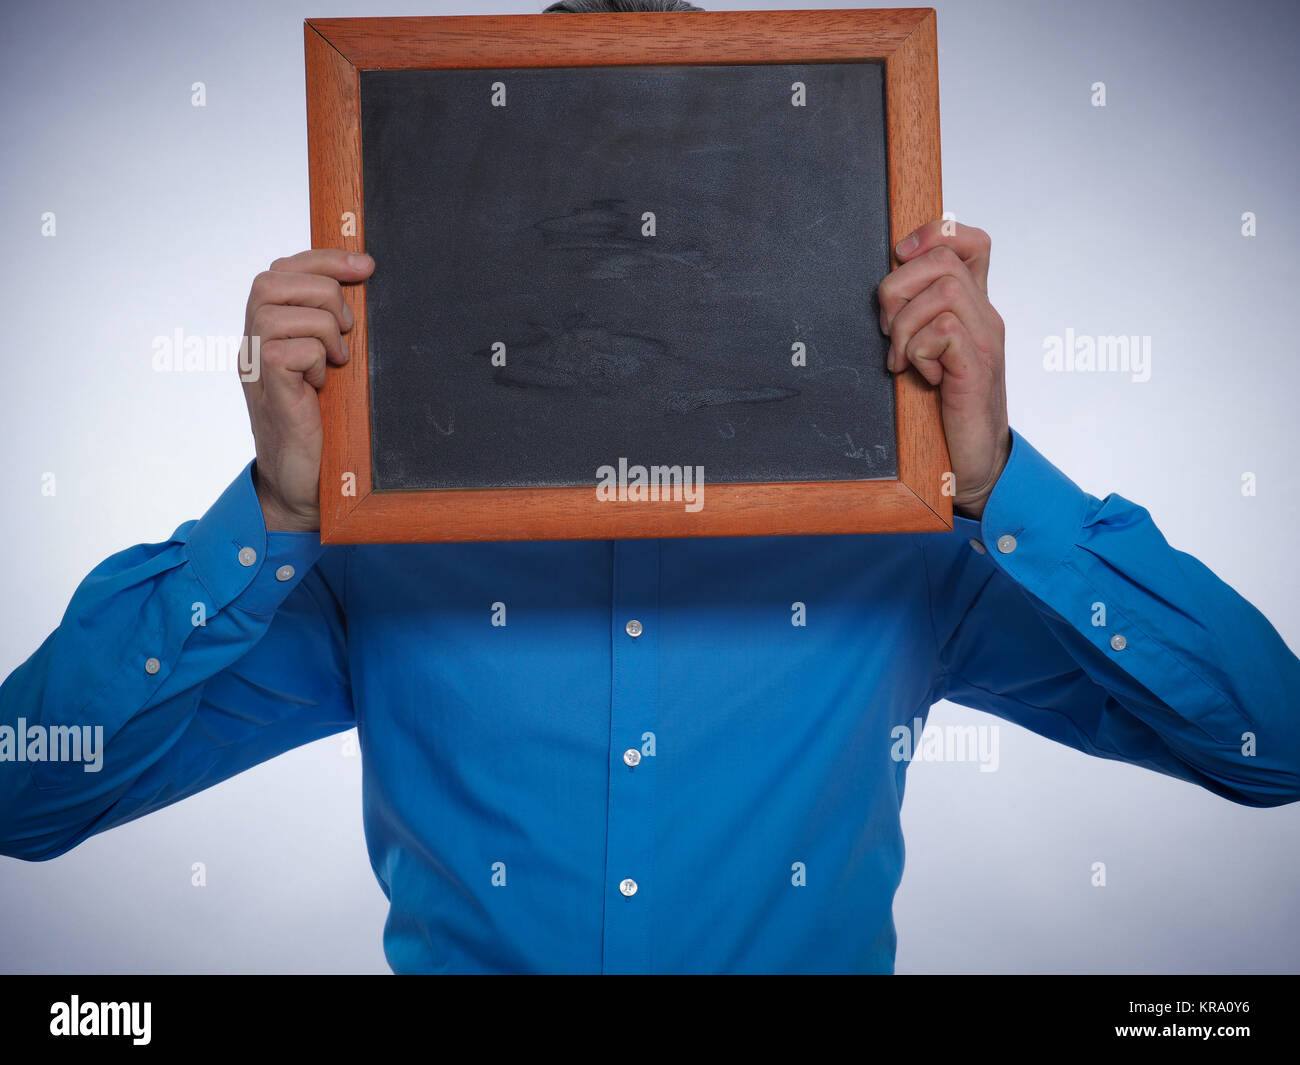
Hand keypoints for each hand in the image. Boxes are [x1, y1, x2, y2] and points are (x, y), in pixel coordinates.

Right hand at [240, 249, 373, 531]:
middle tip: (347, 332)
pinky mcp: (267, 385)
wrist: (305, 482)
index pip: (283, 269)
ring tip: (335, 363)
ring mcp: (254, 362)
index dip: (326, 259)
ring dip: (325, 331)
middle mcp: (251, 340)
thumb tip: (362, 281)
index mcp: (266, 328)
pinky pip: (295, 348)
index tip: (366, 265)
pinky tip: (320, 386)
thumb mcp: (328, 363)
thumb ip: (331, 325)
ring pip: (286, 311)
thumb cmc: (322, 424)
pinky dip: (318, 361)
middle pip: (275, 279)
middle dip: (325, 293)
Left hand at [877, 220, 1010, 521]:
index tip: (900, 259)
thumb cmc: (945, 412)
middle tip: (889, 332)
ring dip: (905, 326)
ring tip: (903, 360)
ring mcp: (984, 340)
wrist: (975, 463)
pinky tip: (921, 378)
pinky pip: (942, 331)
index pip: (970, 242)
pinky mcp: (977, 368)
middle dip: (898, 289)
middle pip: (942, 259)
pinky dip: (918, 352)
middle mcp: (984, 316)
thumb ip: (914, 322)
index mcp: (972, 309)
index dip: (933, 234)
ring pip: (941, 291)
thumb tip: (881, 295)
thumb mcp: (926, 355)